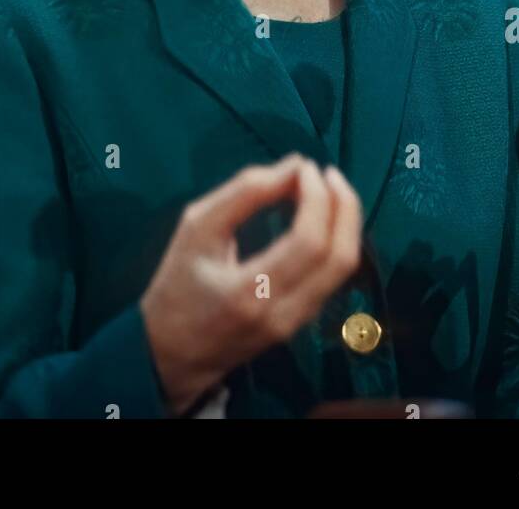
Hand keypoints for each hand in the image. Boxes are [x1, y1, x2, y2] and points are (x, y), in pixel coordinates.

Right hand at [140, 154, 361, 414]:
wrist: (173, 353)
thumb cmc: (179, 284)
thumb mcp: (197, 227)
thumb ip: (245, 193)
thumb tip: (295, 166)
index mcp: (250, 292)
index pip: (308, 242)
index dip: (316, 197)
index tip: (305, 166)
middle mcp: (283, 314)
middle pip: (339, 258)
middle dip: (343, 205)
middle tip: (325, 172)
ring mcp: (297, 324)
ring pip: (344, 268)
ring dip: (345, 220)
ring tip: (327, 188)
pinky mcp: (302, 323)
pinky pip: (333, 276)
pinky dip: (336, 239)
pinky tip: (321, 215)